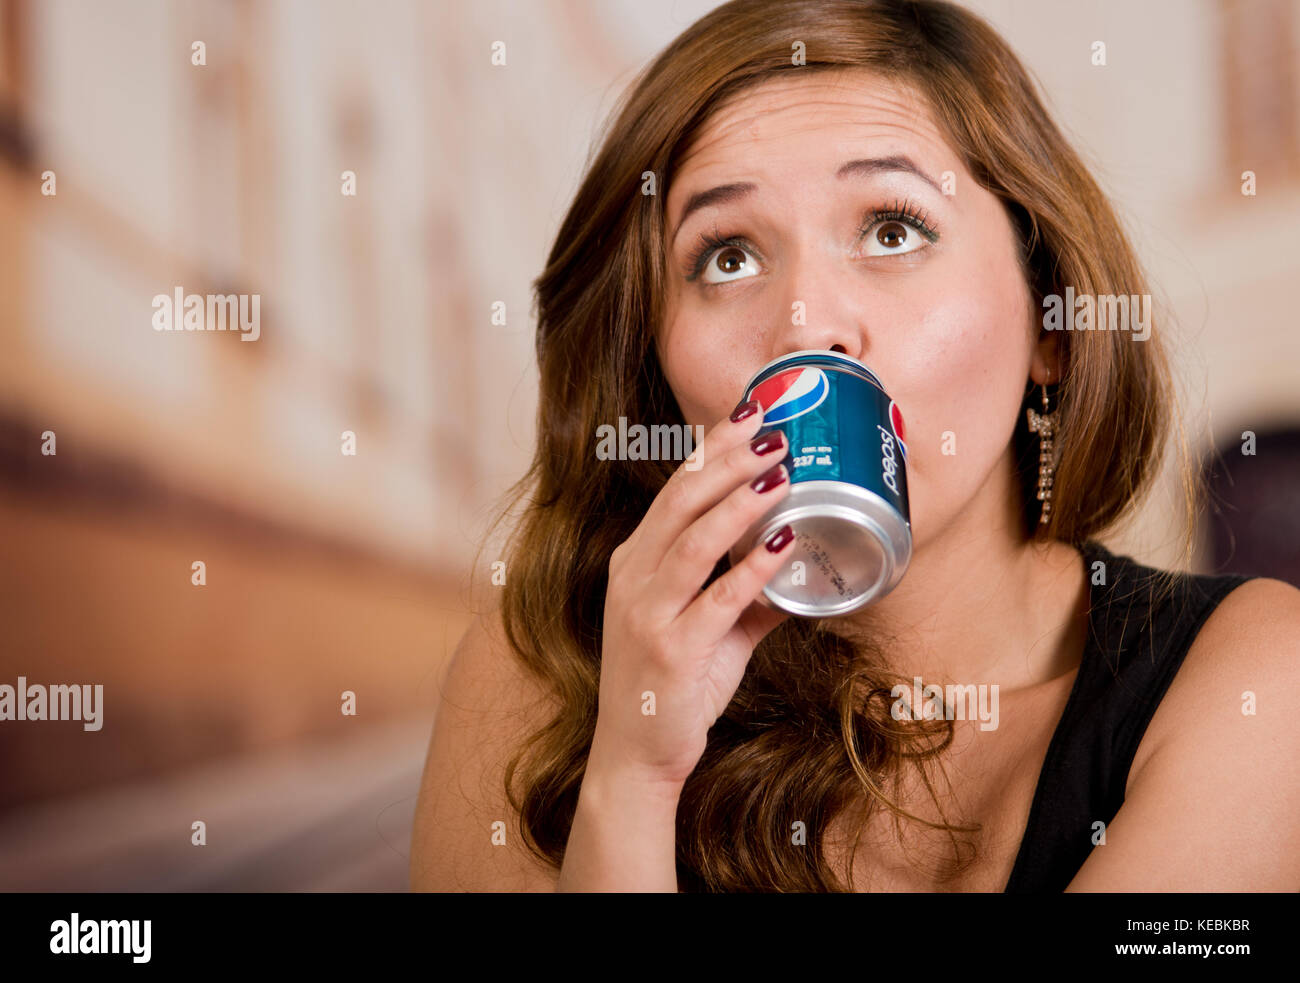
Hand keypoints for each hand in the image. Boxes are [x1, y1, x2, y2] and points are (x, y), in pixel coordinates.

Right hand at [592, 399, 796, 787]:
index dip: (712, 451)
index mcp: (636, 562)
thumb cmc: (670, 685)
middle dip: (729, 461)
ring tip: (780, 472)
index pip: (675, 490)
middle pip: (681, 502)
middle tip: (774, 430)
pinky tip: (782, 542)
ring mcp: (646, 612)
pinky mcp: (670, 649)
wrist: (637, 754)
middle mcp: (634, 577)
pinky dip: (751, 567)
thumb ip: (750, 597)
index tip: (750, 415)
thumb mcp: (709, 630)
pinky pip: (717, 599)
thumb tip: (798, 565)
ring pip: (693, 540)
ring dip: (739, 502)